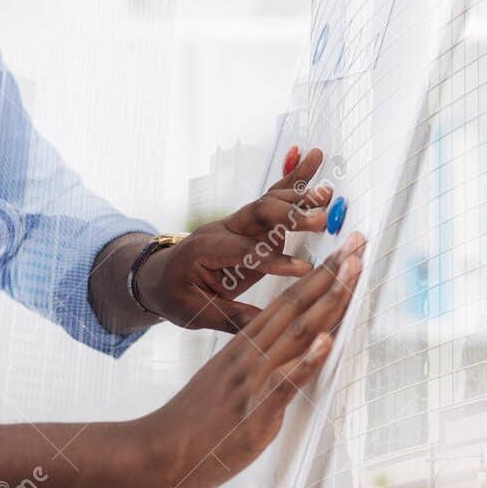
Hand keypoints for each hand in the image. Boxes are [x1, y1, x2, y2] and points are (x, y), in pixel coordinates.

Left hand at [136, 147, 340, 332]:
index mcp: (204, 250)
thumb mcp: (194, 312)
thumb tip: (263, 330)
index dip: (272, 259)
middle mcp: (222, 229)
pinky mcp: (248, 223)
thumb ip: (229, 318)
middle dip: (291, 215)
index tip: (303, 269)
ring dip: (299, 193)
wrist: (158, 276)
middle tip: (323, 219)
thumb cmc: (174, 295)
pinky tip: (311, 157)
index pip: (243, 251)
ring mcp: (236, 222)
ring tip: (328, 191)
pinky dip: (293, 177)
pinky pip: (271, 196)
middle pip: (257, 214)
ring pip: (268, 200)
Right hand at [140, 232, 366, 487]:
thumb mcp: (229, 379)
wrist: (161, 448)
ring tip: (352, 272)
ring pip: (296, 331)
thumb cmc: (196, 421)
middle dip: (331, 273)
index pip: (289, 300)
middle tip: (358, 242)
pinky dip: (307, 359)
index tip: (344, 251)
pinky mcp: (254, 408)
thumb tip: (289, 358)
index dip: (320, 274)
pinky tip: (326, 341)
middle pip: (297, 304)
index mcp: (246, 343)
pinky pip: (284, 380)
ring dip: (328, 300)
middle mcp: (252, 352)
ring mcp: (253, 377)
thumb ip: (259, 364)